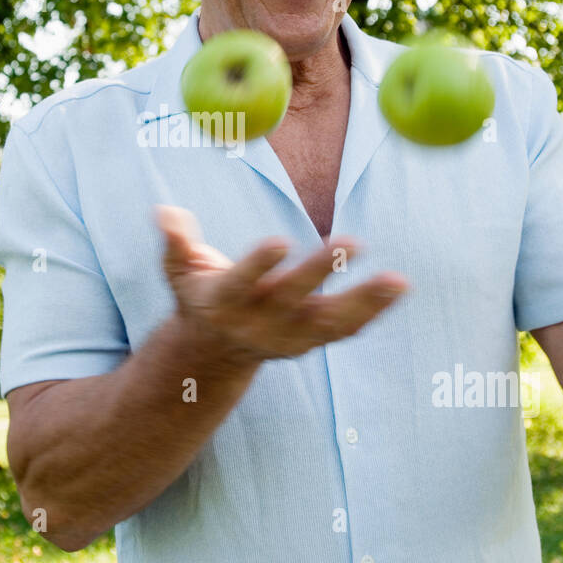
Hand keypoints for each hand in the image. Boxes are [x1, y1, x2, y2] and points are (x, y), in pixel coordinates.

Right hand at [154, 205, 409, 363]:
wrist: (212, 352)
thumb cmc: (199, 294)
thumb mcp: (179, 270)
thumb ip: (176, 241)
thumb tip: (164, 210)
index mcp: (224, 300)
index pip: (242, 282)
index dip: (259, 264)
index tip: (280, 242)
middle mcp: (257, 322)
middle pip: (294, 297)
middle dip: (323, 271)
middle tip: (353, 242)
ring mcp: (286, 336)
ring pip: (329, 322)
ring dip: (364, 302)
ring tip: (398, 281)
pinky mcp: (308, 342)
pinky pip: (343, 331)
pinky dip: (371, 313)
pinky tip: (397, 290)